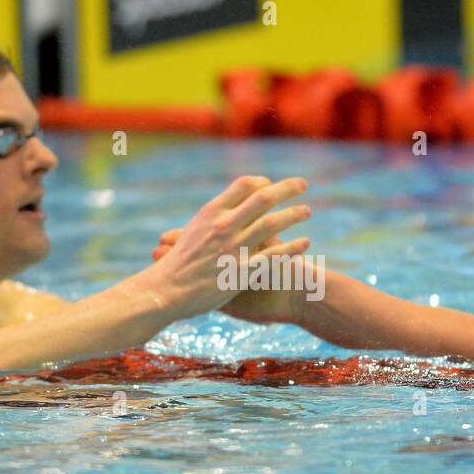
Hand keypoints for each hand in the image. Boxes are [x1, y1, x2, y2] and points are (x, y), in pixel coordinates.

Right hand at [135, 176, 311, 320]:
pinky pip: (275, 255)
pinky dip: (293, 246)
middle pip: (263, 197)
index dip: (262, 182)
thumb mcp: (191, 232)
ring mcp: (234, 247)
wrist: (166, 291)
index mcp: (212, 212)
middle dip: (287, 188)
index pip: (244, 185)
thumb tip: (226, 211)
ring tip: (307, 211)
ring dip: (294, 214)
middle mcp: (225, 225)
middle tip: (303, 184)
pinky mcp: (242, 271)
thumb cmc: (175, 264)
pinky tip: (306, 243)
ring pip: (273, 223)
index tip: (271, 185)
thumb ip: (212, 221)